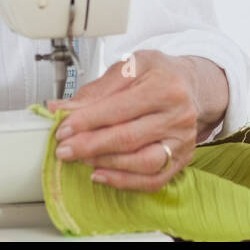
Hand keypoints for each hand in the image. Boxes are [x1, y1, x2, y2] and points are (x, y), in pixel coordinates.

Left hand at [43, 49, 199, 191]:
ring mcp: (183, 140)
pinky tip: (102, 174)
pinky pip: (153, 179)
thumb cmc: (157, 74)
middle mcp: (178, 114)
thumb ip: (96, 90)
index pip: (118, 109)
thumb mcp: (129, 67)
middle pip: (128, 137)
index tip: (62, 129)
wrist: (189, 85)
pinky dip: (124, 181)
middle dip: (90, 146)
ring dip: (106, 163)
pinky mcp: (182, 159)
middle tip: (64, 149)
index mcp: (164, 86)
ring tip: (83, 159)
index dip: (86, 121)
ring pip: (142, 162)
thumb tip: (60, 108)